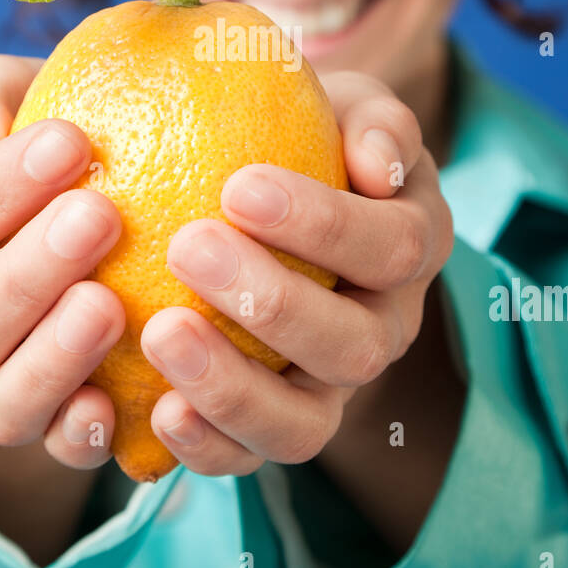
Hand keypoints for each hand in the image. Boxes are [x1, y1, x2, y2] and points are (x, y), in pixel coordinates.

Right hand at [0, 55, 128, 471]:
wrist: (137, 174)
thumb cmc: (68, 121)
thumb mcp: (20, 89)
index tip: (71, 141)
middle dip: (27, 274)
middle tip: (100, 217)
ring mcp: (8, 375)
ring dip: (51, 360)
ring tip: (112, 306)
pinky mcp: (68, 418)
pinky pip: (60, 449)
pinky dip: (81, 437)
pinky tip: (117, 403)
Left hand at [140, 72, 454, 475]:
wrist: (264, 202)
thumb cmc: (302, 139)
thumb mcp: (341, 108)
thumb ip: (371, 120)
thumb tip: (378, 161)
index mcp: (412, 244)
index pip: (390, 246)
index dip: (322, 224)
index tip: (238, 187)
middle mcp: (384, 329)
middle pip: (354, 345)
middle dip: (272, 303)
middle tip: (187, 246)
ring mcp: (329, 389)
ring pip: (304, 422)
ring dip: (232, 386)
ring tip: (161, 332)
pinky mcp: (270, 427)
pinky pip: (248, 458)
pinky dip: (206, 446)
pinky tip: (155, 409)